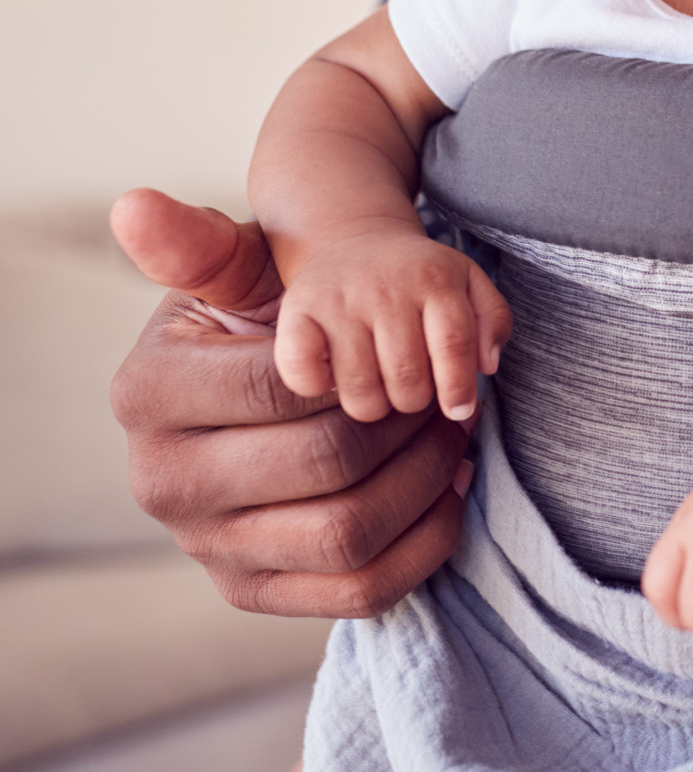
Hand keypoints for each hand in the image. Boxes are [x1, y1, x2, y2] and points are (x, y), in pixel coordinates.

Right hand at [107, 189, 472, 617]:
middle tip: (451, 396)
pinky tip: (449, 490)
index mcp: (147, 394)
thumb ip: (201, 243)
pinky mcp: (253, 591)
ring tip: (456, 435)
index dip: (370, 369)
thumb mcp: (239, 271)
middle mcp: (161, 482)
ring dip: (426, 481)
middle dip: (409, 424)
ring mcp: (206, 547)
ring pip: (347, 531)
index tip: (412, 348)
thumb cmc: (266, 320)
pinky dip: (423, 543)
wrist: (273, 387)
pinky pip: (357, 590)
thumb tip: (134, 204)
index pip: (287, 387)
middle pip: (325, 462)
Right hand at [272, 222, 508, 422]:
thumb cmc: (418, 278)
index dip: (458, 387)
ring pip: (360, 388)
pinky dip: (315, 388)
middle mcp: (385, 287)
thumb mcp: (468, 282)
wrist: (352, 241)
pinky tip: (330, 378)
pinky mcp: (295, 312)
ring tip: (376, 388)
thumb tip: (489, 365)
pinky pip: (302, 372)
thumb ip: (492, 319)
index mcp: (435, 279)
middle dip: (414, 400)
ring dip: (372, 404)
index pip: (453, 344)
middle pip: (407, 376)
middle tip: (410, 392)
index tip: (459, 411)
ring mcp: (338, 300)